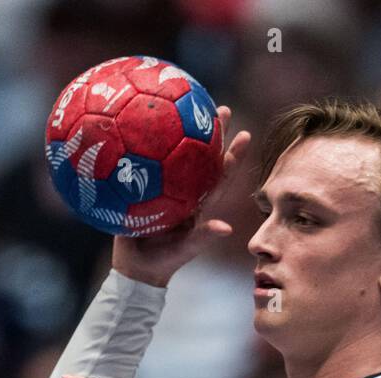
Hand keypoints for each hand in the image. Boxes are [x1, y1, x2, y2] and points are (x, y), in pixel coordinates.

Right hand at [110, 104, 252, 287]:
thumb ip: (203, 238)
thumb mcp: (184, 250)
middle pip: (200, 156)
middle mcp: (184, 190)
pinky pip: (144, 163)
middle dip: (212, 132)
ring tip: (184, 105)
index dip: (232, 155)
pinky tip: (138, 125)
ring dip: (180, 131)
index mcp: (198, 202)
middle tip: (221, 108)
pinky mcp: (142, 188)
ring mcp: (164, 188)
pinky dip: (144, 146)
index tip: (244, 134)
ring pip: (174, 154)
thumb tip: (226, 229)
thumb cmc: (164, 261)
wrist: (136, 268)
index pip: (220, 175)